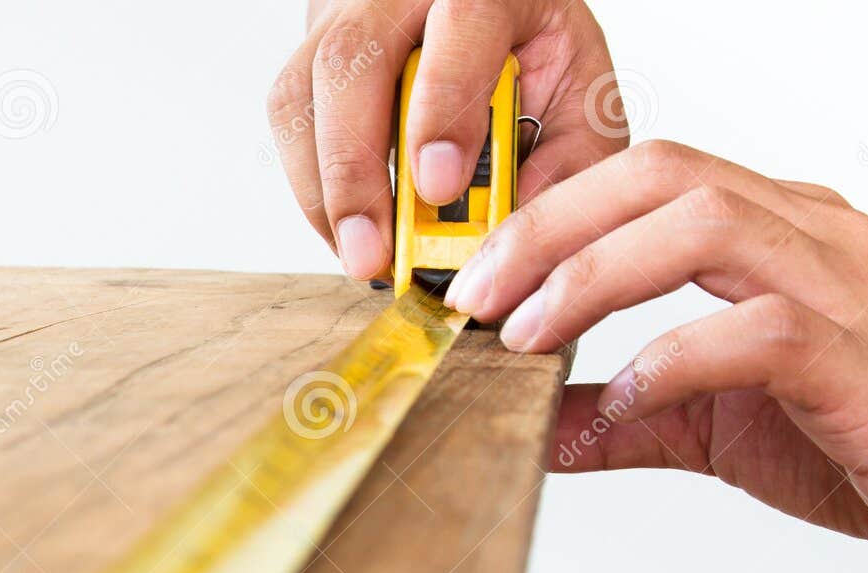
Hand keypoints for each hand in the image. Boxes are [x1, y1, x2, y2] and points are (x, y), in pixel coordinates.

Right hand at [269, 0, 624, 279]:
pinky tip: (345, 229)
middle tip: (373, 254)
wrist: (479, 12)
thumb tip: (512, 237)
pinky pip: (290, 121)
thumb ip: (567, 156)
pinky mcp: (309, 58)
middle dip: (355, 171)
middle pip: (350, 61)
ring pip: (302, 93)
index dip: (441, 109)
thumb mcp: (577, 90)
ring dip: (322, 189)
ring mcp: (343, 19)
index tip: (439, 188)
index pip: (457, 25)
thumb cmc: (528, 53)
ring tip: (357, 254)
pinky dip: (312, 188)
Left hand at [445, 139, 867, 572]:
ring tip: (524, 335)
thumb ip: (633, 416)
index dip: (550, 215)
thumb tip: (539, 424)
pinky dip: (671, 361)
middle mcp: (813, 240)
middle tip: (476, 295)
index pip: (650, 180)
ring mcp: (845, 292)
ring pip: (703, 226)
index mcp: (780, 236)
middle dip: (548, 228)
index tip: (479, 276)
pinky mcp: (863, 364)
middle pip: (661, 177)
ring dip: (592, 276)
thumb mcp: (724, 427)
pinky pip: (758, 331)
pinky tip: (620, 401)